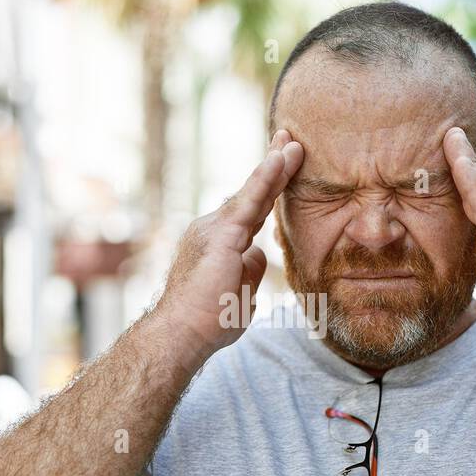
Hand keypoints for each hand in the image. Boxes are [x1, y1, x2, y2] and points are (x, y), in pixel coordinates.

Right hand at [155, 129, 303, 353]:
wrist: (181, 335)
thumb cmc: (207, 323)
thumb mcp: (240, 294)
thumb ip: (248, 271)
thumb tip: (257, 254)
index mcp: (218, 244)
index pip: (250, 212)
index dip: (269, 190)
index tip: (284, 167)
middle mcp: (211, 229)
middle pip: (250, 195)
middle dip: (272, 168)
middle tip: (289, 140)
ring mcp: (212, 229)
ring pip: (250, 194)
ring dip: (274, 167)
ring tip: (294, 144)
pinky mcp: (220, 235)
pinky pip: (248, 201)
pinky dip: (266, 179)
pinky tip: (280, 159)